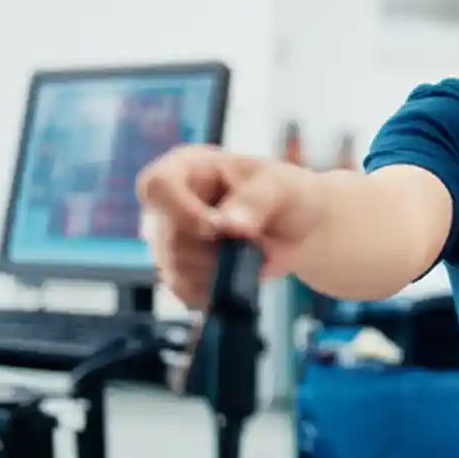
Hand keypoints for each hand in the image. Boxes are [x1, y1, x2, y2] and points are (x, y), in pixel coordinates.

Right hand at [136, 144, 324, 307]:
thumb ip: (255, 201)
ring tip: (250, 258)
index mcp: (188, 167)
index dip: (180, 212)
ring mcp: (173, 237)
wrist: (300, 228)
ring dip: (216, 272)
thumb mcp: (280, 186)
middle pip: (168, 236)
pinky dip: (212, 290)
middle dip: (211, 250)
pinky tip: (236, 280)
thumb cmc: (287, 194)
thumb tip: (230, 226)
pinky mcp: (182, 269)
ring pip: (173, 267)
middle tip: (251, 245)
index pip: (158, 186)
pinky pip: (183, 289)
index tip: (215, 230)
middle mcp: (173, 201)